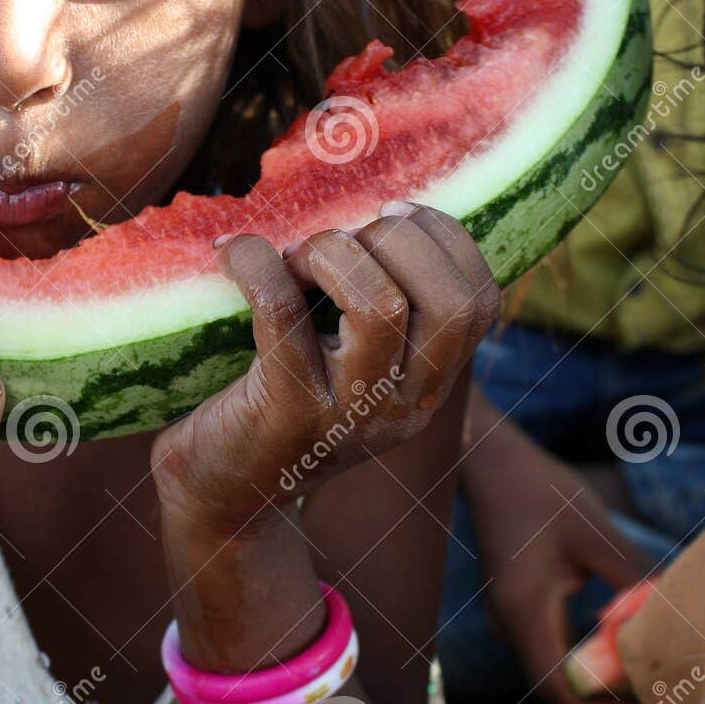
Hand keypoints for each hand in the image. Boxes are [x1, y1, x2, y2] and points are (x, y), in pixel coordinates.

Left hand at [150, 202, 498, 534]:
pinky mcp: (287, 414)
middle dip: (397, 240)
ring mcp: (350, 416)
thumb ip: (383, 307)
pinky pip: (282, 311)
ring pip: (382, 306)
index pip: (480, 302)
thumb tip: (384, 208)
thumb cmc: (281, 403)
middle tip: (340, 240)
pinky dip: (256, 263)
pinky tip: (233, 254)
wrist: (224, 495)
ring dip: (333, 253)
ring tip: (294, 257)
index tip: (391, 214)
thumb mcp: (351, 365)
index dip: (445, 238)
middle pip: (450, 304)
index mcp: (428, 387)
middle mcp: (403, 407)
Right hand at [467, 410, 653, 703]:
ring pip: (554, 667)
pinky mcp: (518, 604)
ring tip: (643, 670)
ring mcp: (511, 615)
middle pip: (557, 686)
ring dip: (597, 678)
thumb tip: (673, 615)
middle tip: (654, 695)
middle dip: (606, 700)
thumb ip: (633, 577)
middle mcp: (511, 623)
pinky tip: (619, 639)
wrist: (493, 464)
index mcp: (525, 612)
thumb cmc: (540, 492)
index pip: (557, 689)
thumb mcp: (594, 533)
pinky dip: (586, 655)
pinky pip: (551, 645)